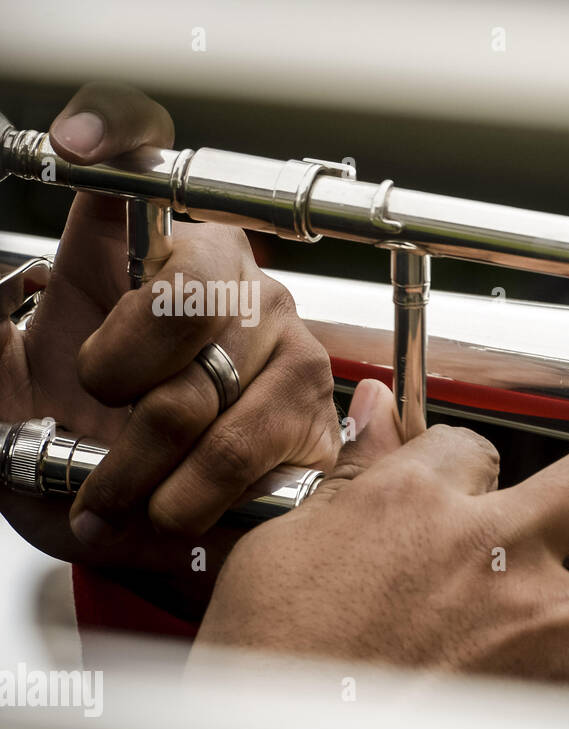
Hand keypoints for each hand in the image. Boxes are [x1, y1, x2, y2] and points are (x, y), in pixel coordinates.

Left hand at [0, 83, 339, 578]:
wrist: (150, 531)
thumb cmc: (85, 455)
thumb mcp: (10, 407)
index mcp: (141, 255)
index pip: (142, 162)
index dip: (115, 131)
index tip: (74, 147)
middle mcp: (224, 278)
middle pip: (180, 295)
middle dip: (116, 378)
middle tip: (98, 410)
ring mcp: (282, 334)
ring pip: (198, 393)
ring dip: (138, 466)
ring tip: (120, 492)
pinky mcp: (312, 403)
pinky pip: (239, 447)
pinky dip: (187, 497)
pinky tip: (171, 508)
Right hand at [196, 379, 568, 687]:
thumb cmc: (265, 667)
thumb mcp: (285, 546)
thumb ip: (351, 477)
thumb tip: (377, 411)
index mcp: (420, 503)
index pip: (483, 447)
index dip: (481, 474)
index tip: (474, 500)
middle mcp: (499, 554)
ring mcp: (545, 628)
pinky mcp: (564, 703)